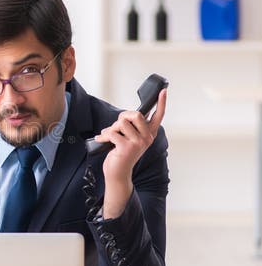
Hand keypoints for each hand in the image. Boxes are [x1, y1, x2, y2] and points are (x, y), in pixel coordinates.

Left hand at [96, 89, 166, 217]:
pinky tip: (101, 140)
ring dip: (111, 128)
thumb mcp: (129, 139)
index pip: (158, 116)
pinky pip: (112, 133)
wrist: (117, 173)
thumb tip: (125, 116)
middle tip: (116, 126)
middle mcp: (147, 138)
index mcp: (149, 134)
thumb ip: (131, 127)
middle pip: (135, 114)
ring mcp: (138, 143)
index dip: (161, 103)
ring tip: (109, 137)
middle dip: (122, 116)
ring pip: (122, 123)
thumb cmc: (122, 154)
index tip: (163, 91)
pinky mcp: (127, 148)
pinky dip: (104, 136)